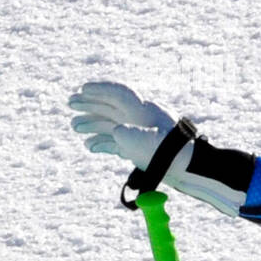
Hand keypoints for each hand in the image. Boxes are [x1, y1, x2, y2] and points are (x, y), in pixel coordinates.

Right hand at [69, 81, 245, 215]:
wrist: (191, 171)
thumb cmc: (170, 155)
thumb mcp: (147, 143)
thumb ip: (128, 135)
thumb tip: (116, 132)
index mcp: (145, 111)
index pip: (120, 94)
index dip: (100, 90)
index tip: (81, 89)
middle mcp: (142, 119)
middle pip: (113, 107)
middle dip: (91, 105)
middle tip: (70, 104)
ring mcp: (142, 134)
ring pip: (113, 125)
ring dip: (93, 124)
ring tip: (75, 126)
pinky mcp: (142, 150)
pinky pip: (119, 143)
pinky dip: (104, 143)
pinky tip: (90, 146)